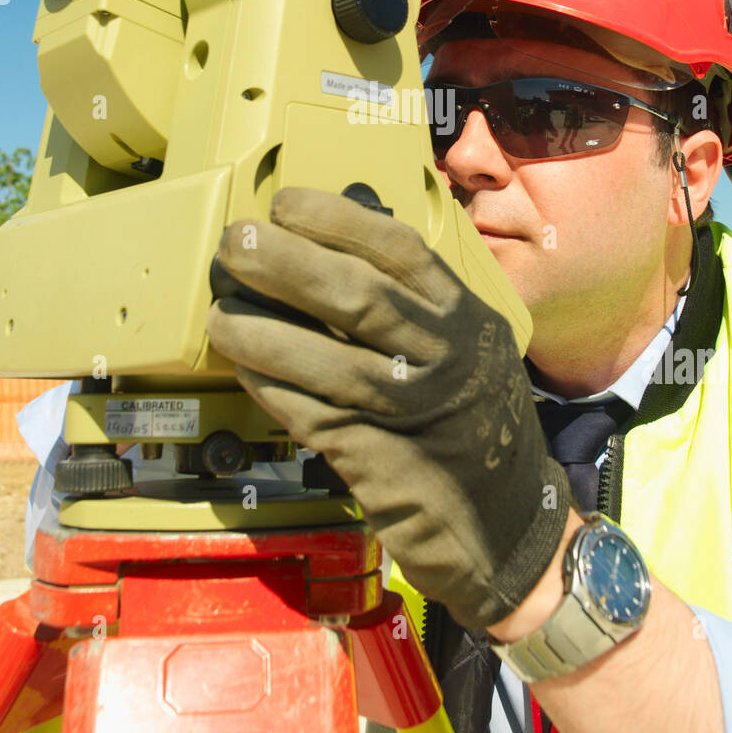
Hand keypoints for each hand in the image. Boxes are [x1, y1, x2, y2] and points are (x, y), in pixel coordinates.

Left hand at [205, 186, 571, 630]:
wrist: (510, 528)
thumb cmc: (475, 426)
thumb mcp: (468, 350)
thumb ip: (416, 306)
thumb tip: (329, 246)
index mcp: (467, 319)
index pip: (402, 250)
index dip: (337, 220)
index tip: (286, 204)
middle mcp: (448, 358)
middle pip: (360, 296)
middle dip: (288, 263)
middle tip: (237, 243)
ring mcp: (417, 414)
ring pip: (330, 361)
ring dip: (263, 333)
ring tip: (221, 316)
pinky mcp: (384, 465)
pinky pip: (314, 417)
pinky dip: (273, 389)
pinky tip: (244, 370)